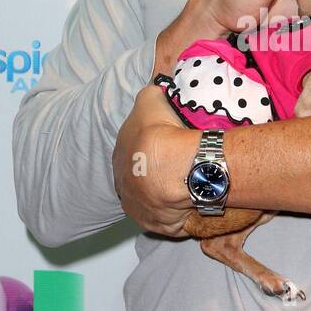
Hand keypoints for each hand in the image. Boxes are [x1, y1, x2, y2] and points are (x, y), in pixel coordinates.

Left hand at [112, 85, 197, 237]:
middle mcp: (123, 185)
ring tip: (189, 186)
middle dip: (155, 174)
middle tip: (179, 168)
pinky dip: (179, 212)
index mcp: (119, 157)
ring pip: (153, 200)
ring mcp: (139, 209)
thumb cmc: (159, 133)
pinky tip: (192, 203)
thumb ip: (150, 92)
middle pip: (140, 178)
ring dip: (166, 195)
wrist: (172, 169)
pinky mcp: (156, 225)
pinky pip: (169, 219)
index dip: (149, 149)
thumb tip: (157, 84)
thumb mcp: (150, 100)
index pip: (132, 153)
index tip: (167, 146)